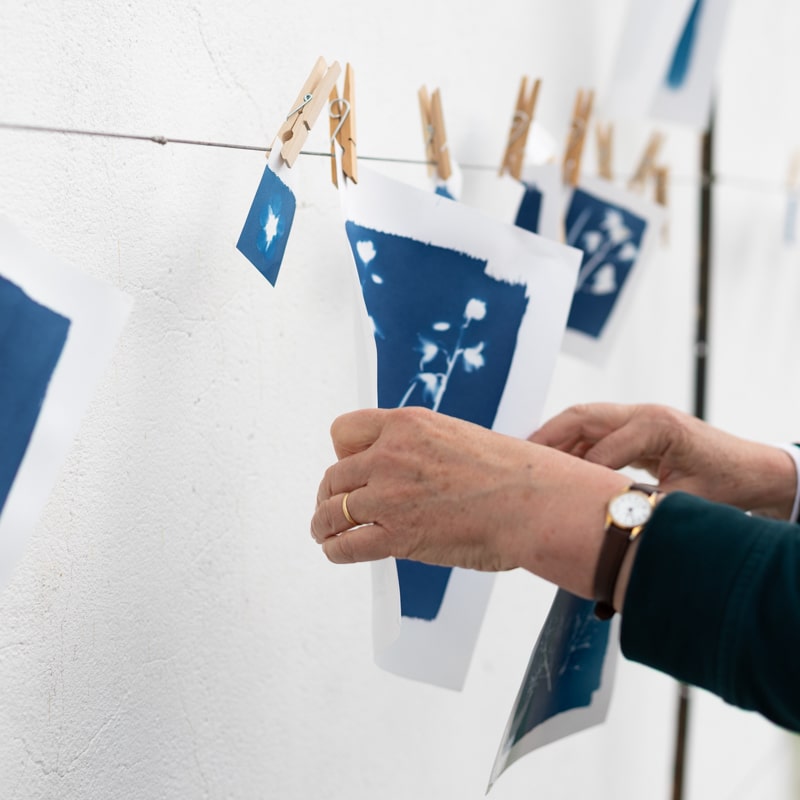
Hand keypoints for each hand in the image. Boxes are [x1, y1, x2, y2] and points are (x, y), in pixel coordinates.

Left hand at [311, 407, 628, 598]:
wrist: (535, 503)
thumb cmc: (513, 473)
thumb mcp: (457, 435)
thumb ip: (421, 446)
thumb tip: (405, 468)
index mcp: (408, 424)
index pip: (344, 431)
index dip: (343, 453)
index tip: (350, 467)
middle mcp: (391, 454)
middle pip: (334, 474)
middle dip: (332, 492)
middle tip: (335, 505)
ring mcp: (389, 494)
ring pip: (331, 509)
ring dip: (324, 523)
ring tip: (324, 532)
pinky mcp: (396, 535)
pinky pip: (345, 544)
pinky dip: (335, 550)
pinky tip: (337, 551)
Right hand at [530, 403, 795, 517]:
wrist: (753, 469)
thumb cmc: (727, 483)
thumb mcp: (684, 501)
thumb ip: (642, 506)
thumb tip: (606, 523)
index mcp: (656, 426)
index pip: (600, 448)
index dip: (576, 474)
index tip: (555, 497)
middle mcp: (643, 414)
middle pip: (581, 417)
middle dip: (547, 437)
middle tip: (521, 460)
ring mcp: (638, 416)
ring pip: (583, 421)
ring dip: (556, 439)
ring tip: (529, 461)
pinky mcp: (636, 427)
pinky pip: (595, 431)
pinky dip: (572, 444)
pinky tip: (556, 465)